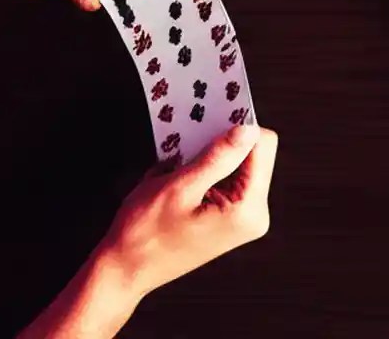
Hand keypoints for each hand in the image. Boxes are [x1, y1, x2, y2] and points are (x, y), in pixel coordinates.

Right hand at [97, 125, 277, 298]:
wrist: (125, 270)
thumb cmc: (144, 235)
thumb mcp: (179, 188)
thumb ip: (217, 157)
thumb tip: (247, 128)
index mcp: (248, 210)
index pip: (263, 146)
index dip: (238, 127)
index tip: (211, 117)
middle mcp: (255, 214)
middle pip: (254, 154)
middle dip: (223, 142)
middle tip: (189, 139)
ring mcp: (244, 217)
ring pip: (239, 164)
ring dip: (210, 157)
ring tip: (178, 166)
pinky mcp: (230, 216)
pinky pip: (227, 179)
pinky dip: (205, 170)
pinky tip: (180, 176)